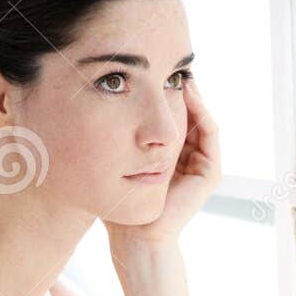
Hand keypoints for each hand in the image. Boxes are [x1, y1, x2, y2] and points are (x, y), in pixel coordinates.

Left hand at [104, 79, 221, 248]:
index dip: (161, 91)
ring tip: (179, 71)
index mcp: (166, 155)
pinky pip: (210, 133)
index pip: (168, 115)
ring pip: (200, 118)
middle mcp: (187, 158)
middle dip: (178, 88)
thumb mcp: (112, 157)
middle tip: (166, 62)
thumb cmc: (117, 200)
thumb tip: (85, 99)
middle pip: (187, 113)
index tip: (148, 68)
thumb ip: (110, 135)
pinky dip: (201, 111)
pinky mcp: (210, 173)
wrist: (135, 233)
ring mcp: (201, 165)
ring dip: (192, 94)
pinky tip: (187, 93)